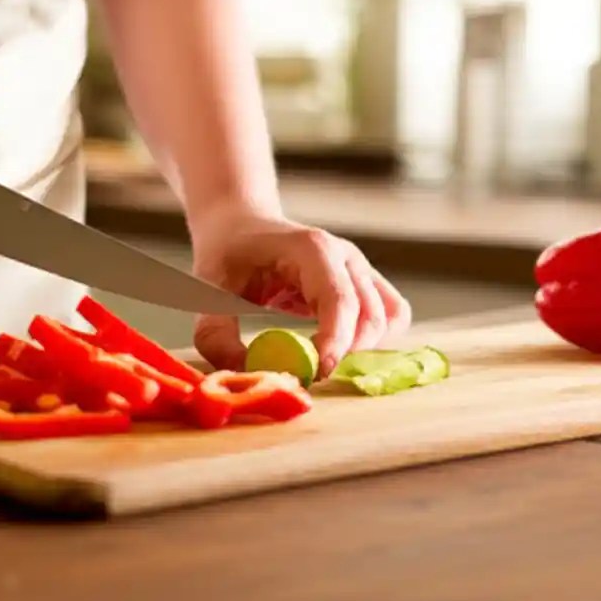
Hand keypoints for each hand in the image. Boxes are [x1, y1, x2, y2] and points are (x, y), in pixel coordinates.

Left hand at [190, 212, 412, 377]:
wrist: (242, 226)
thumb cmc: (228, 253)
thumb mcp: (208, 288)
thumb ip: (216, 334)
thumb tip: (246, 374)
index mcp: (311, 249)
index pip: (338, 299)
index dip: (334, 341)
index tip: (316, 373)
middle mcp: (345, 257)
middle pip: (369, 315)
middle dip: (344, 353)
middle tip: (307, 373)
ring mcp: (360, 269)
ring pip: (386, 319)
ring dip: (361, 349)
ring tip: (319, 357)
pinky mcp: (365, 284)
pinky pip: (391, 317)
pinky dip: (374, 341)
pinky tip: (338, 347)